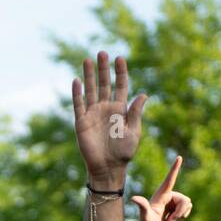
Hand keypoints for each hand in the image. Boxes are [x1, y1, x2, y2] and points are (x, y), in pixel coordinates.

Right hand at [72, 52, 147, 187]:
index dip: (120, 72)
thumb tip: (143, 94)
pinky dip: (77, 93)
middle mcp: (106, 108)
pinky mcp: (81, 122)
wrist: (108, 168)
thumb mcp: (134, 132)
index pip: (120, 85)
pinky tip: (77, 80)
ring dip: (89, 75)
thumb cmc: (124, 152)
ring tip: (87, 60)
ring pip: (91, 90)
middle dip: (103, 68)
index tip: (120, 58)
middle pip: (104, 84)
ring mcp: (93, 114)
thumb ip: (135, 113)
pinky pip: (78, 105)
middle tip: (102, 52)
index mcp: (120, 109)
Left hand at [130, 156, 191, 220]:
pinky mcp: (176, 206)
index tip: (179, 157)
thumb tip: (133, 198)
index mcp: (161, 194)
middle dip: (180, 212)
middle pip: (184, 200)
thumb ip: (142, 207)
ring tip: (169, 220)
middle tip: (169, 220)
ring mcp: (173, 200)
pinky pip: (189, 207)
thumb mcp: (145, 217)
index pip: (169, 179)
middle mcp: (167, 195)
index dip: (175, 168)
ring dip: (181, 214)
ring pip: (188, 204)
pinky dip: (183, 215)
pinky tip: (174, 219)